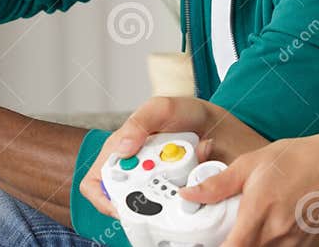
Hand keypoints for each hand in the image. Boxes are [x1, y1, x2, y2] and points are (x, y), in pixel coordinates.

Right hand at [80, 96, 266, 216]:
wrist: (222, 124)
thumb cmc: (187, 114)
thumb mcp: (161, 108)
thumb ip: (139, 122)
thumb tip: (122, 149)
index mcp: (122, 152)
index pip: (96, 183)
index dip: (102, 195)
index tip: (121, 199)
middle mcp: (137, 175)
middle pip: (125, 200)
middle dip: (146, 192)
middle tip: (166, 179)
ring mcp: (159, 188)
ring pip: (153, 208)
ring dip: (172, 191)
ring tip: (189, 168)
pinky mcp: (181, 199)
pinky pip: (180, 209)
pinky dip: (191, 194)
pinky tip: (201, 171)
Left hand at [181, 133, 318, 246]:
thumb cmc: (297, 160)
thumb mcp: (250, 164)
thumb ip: (217, 184)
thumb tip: (190, 193)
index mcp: (258, 213)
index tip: (207, 241)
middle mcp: (275, 234)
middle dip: (230, 244)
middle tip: (224, 230)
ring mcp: (290, 243)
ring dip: (248, 245)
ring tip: (245, 226)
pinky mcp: (301, 245)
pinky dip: (265, 244)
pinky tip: (264, 228)